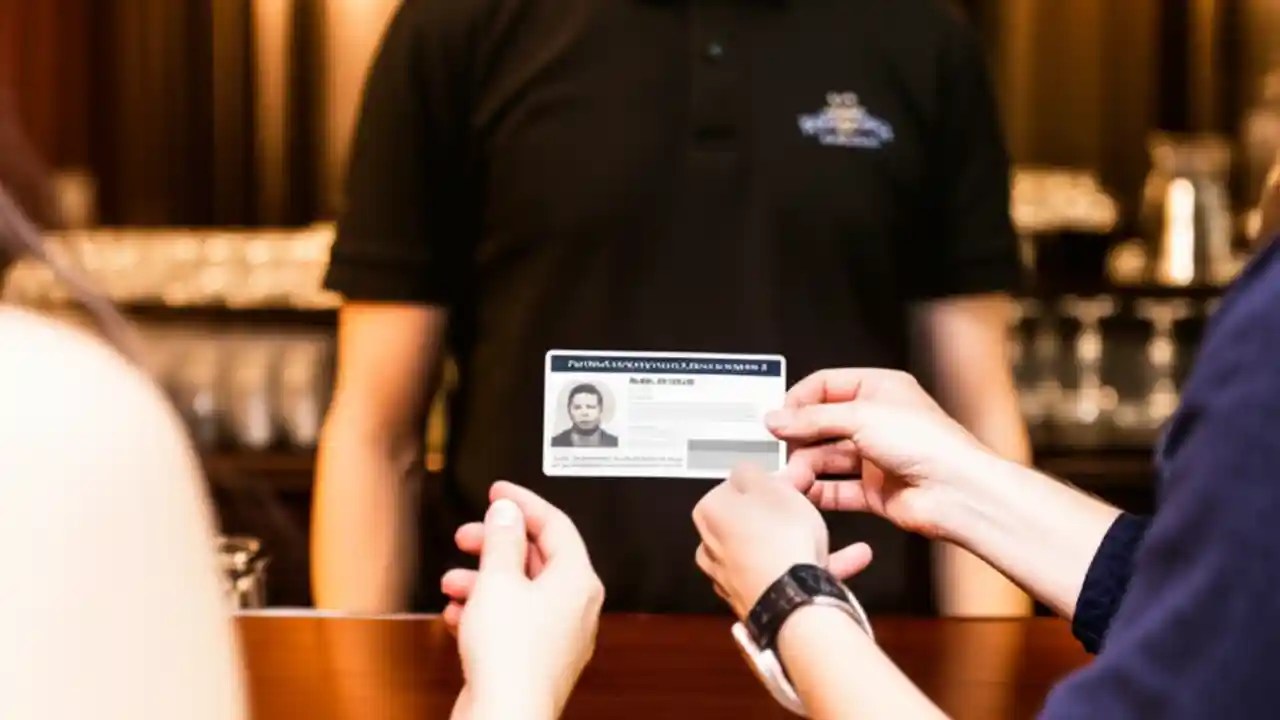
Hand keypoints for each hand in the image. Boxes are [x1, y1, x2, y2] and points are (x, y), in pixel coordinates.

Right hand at [442, 482, 604, 718]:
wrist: (505, 717)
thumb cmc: (512, 658)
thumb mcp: (499, 581)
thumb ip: (503, 539)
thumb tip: (509, 512)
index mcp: (578, 580)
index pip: (556, 524)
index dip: (524, 502)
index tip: (501, 491)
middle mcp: (575, 607)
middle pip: (536, 557)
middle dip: (496, 544)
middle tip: (468, 535)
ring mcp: (556, 635)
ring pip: (519, 590)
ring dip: (483, 579)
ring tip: (454, 580)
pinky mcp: (534, 658)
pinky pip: (511, 620)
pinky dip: (485, 610)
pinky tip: (459, 612)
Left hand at [692, 463, 872, 619]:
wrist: (791, 600)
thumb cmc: (778, 540)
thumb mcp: (772, 485)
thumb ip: (753, 473)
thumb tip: (746, 472)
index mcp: (709, 513)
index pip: (735, 487)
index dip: (766, 484)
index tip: (788, 484)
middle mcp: (713, 546)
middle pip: (754, 521)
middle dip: (785, 516)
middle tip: (809, 509)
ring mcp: (733, 577)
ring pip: (775, 550)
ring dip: (806, 542)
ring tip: (834, 536)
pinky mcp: (757, 598)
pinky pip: (788, 576)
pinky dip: (815, 568)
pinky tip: (849, 559)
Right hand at [766, 369, 999, 539]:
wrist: (957, 492)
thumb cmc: (927, 444)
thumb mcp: (862, 417)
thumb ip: (813, 418)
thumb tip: (775, 418)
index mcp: (879, 389)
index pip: (826, 385)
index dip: (799, 399)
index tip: (777, 416)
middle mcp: (876, 420)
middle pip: (822, 424)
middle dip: (799, 437)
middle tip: (780, 449)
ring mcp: (874, 456)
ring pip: (827, 458)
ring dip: (806, 467)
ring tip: (793, 477)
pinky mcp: (873, 490)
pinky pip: (837, 489)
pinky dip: (818, 491)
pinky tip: (804, 493)